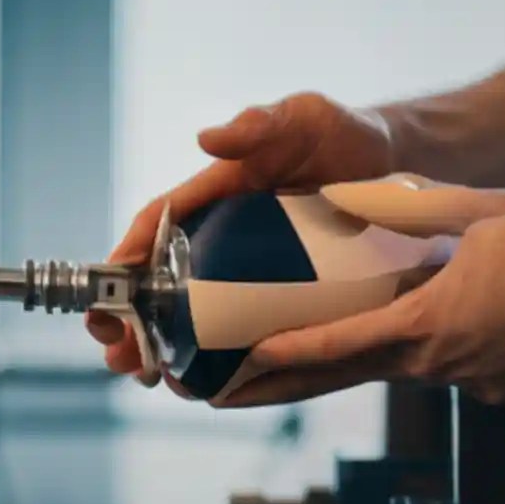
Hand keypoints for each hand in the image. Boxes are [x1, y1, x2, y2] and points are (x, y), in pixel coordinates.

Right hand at [86, 92, 396, 379]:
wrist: (399, 163)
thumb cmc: (344, 134)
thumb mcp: (303, 117)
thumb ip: (260, 123)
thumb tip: (208, 138)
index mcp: (216, 189)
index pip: (160, 220)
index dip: (128, 253)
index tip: (105, 288)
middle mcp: (223, 230)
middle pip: (163, 275)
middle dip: (131, 315)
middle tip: (117, 352)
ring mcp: (248, 264)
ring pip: (193, 310)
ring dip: (163, 345)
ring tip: (149, 378)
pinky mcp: (278, 291)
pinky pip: (240, 327)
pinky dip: (217, 356)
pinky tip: (205, 386)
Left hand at [223, 191, 504, 406]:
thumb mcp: (469, 217)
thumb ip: (412, 212)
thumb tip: (363, 194)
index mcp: (424, 323)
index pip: (341, 345)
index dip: (289, 356)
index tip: (247, 365)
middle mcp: (441, 365)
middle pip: (354, 376)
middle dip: (288, 387)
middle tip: (232, 397)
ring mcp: (476, 386)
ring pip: (415, 369)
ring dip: (387, 357)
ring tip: (397, 338)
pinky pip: (464, 373)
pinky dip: (458, 353)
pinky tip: (490, 324)